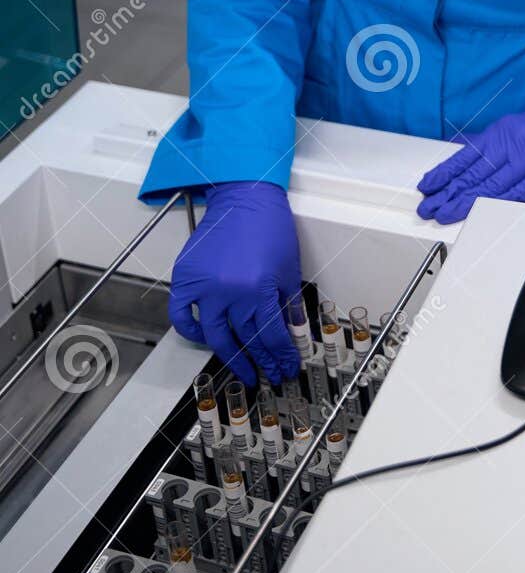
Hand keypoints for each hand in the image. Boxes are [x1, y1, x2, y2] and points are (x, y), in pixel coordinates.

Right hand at [169, 181, 301, 385]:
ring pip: (216, 335)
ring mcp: (205, 286)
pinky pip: (182, 314)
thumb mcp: (289, 267)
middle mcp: (230, 292)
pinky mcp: (186, 277)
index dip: (281, 355)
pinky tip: (203, 338)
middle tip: (269, 374)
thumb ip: (289, 302)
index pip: (272, 335)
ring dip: (231, 357)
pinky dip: (189, 330)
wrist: (244, 197)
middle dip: (262, 360)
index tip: (286, 366)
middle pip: (247, 338)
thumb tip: (294, 330)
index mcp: (259, 289)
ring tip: (243, 372)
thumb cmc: (269, 226)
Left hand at [416, 98, 524, 225]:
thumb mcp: (524, 126)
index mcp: (504, 131)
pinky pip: (517, 192)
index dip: (444, 171)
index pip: (466, 154)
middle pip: (473, 172)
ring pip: (489, 184)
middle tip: (427, 206)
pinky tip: (478, 211)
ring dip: (463, 201)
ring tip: (443, 213)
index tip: (427, 184)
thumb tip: (474, 154)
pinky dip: (496, 203)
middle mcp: (512, 143)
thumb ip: (500, 143)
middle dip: (447, 191)